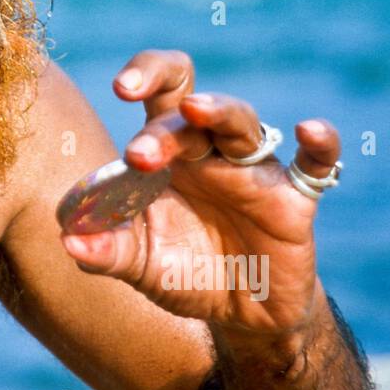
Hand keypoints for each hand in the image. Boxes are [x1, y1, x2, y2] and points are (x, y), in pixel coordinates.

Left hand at [59, 50, 341, 344]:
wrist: (240, 315)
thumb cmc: (185, 272)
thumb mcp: (142, 266)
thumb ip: (107, 251)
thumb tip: (68, 240)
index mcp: (170, 152)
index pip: (159, 92)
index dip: (143, 75)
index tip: (120, 87)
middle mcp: (211, 151)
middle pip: (193, 107)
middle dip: (167, 127)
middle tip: (141, 155)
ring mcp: (255, 171)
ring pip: (242, 124)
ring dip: (221, 113)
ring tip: (197, 110)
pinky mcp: (295, 199)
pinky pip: (317, 162)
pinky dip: (321, 143)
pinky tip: (310, 129)